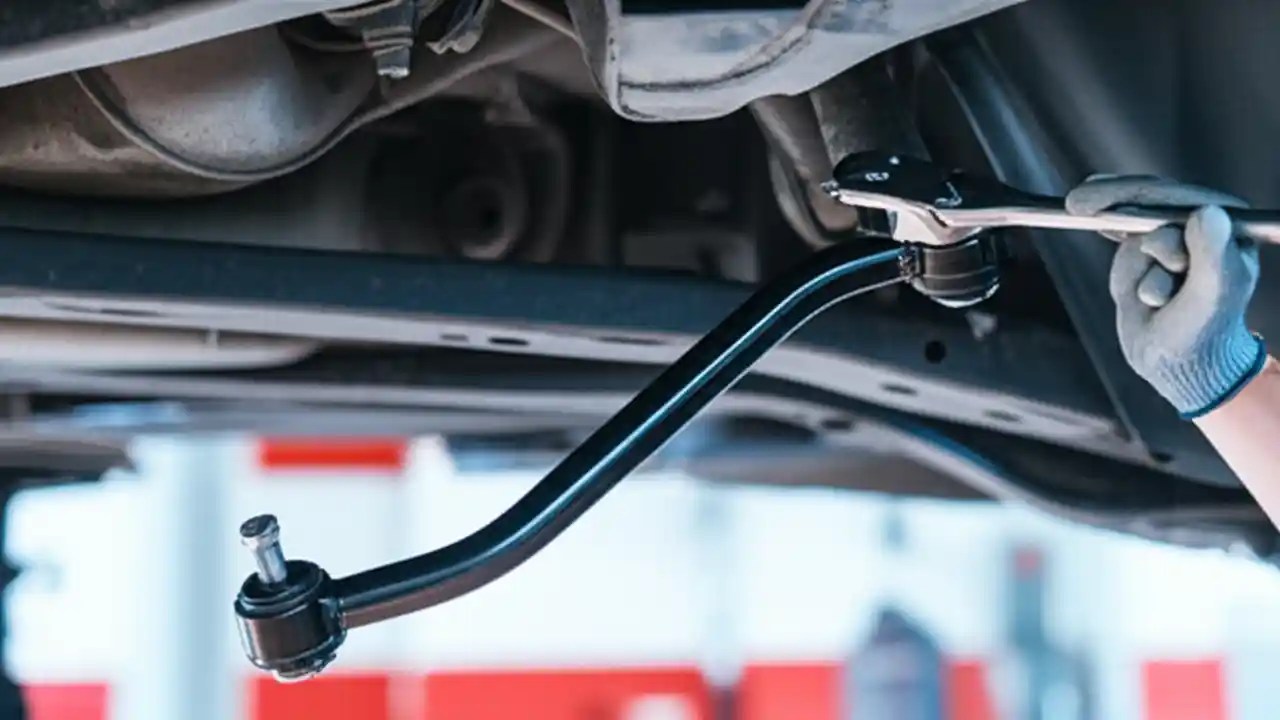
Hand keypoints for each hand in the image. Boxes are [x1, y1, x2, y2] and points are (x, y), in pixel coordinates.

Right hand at [1066, 176, 1266, 417]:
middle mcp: (1202, 229)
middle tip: (1078, 204)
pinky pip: (1121, 246)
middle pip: (1150, 201)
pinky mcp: (1149, 256)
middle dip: (1117, 208)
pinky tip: (1094, 225)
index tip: (1100, 200)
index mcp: (1228, 230)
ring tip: (1153, 303)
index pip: (1177, 198)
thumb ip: (1212, 256)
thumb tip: (1207, 213)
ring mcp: (1174, 241)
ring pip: (1130, 235)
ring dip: (1130, 269)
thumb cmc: (1202, 337)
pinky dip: (1118, 260)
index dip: (1136, 194)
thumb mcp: (1209, 297)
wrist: (1178, 366)